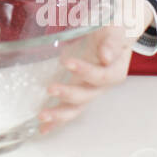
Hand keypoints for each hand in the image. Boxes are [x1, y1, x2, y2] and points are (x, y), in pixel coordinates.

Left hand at [38, 0, 154, 134]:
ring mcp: (88, 90)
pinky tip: (41, 128)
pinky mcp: (77, 91)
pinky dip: (55, 120)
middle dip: (68, 95)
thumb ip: (112, 41)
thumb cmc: (114, 28)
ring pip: (76, 108)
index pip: (101, 76)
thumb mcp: (115, 29)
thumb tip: (106, 56)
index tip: (66, 61)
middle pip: (86, 96)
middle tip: (50, 89)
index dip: (85, 71)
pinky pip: (67, 108)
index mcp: (115, 71)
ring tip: (41, 117)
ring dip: (59, 115)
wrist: (114, 31)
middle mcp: (102, 85)